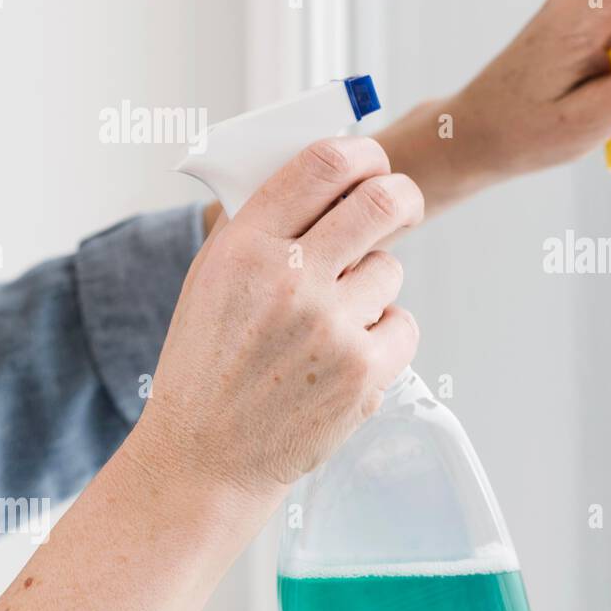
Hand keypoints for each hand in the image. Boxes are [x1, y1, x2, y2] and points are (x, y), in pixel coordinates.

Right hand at [135, 137, 422, 495]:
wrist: (207, 457)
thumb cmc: (209, 365)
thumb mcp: (213, 280)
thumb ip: (265, 229)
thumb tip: (329, 180)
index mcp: (244, 247)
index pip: (322, 164)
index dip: (362, 153)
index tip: (372, 161)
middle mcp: (289, 278)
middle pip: (382, 201)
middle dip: (402, 196)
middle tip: (401, 205)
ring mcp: (331, 325)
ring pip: (390, 269)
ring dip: (372, 288)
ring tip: (331, 322)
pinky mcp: (365, 370)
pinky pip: (403, 323)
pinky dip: (384, 335)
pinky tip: (345, 356)